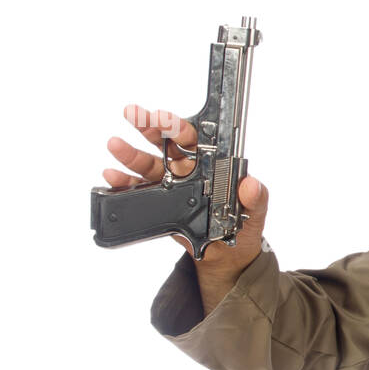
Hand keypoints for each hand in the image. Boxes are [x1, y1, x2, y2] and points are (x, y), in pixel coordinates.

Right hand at [103, 104, 269, 281]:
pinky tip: (112, 175)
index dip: (180, 126)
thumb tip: (252, 184)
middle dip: (150, 126)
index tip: (166, 119)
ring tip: (115, 144)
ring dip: (131, 153)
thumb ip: (256, 198)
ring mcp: (171, 183)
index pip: (196, 139)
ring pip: (149, 163)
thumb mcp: (255, 212)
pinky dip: (124, 182)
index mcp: (212, 164)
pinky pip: (138, 189)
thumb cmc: (244, 226)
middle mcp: (189, 169)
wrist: (228, 254)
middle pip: (167, 143)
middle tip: (134, 115)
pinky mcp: (158, 201)